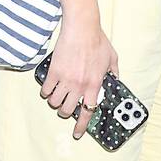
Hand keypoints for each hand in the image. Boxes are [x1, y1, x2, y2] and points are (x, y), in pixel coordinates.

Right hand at [40, 19, 118, 139]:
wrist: (82, 28)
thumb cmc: (97, 40)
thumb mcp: (112, 58)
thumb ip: (114, 71)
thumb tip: (115, 79)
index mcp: (94, 84)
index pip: (88, 111)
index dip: (82, 126)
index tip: (77, 132)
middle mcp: (80, 85)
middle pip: (67, 110)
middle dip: (65, 111)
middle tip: (66, 105)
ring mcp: (65, 79)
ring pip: (55, 102)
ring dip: (55, 102)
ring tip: (57, 95)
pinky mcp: (54, 72)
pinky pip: (46, 90)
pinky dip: (46, 92)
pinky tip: (49, 87)